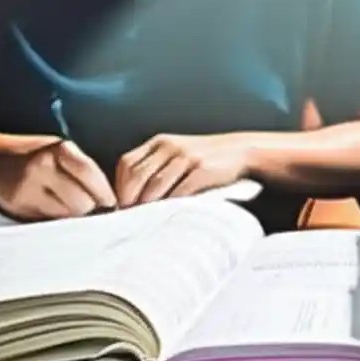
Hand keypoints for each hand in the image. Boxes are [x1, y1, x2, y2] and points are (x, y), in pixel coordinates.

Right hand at [0, 136, 117, 221]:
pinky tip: (49, 207)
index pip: (90, 174)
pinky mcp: (19, 204)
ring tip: (65, 204)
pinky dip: (55, 217)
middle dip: (88, 206)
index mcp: (59, 149)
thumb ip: (82, 169)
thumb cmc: (35, 156)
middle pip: (81, 201)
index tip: (110, 202)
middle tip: (86, 204)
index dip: (104, 193)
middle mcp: (43, 166)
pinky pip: (48, 219)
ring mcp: (29, 186)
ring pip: (66, 214)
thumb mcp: (60, 151)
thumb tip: (107, 198)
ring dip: (71, 214)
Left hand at [115, 133, 250, 206]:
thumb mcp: (176, 152)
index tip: (120, 203)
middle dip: (129, 198)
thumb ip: (155, 166)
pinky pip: (179, 191)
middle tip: (128, 216)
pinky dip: (170, 204)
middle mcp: (170, 146)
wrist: (239, 150)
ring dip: (147, 204)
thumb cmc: (204, 157)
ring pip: (155, 184)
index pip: (127, 163)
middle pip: (137, 174)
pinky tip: (167, 213)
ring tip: (144, 218)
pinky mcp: (202, 170)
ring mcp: (187, 157)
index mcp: (159, 142)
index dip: (119, 186)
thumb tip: (130, 196)